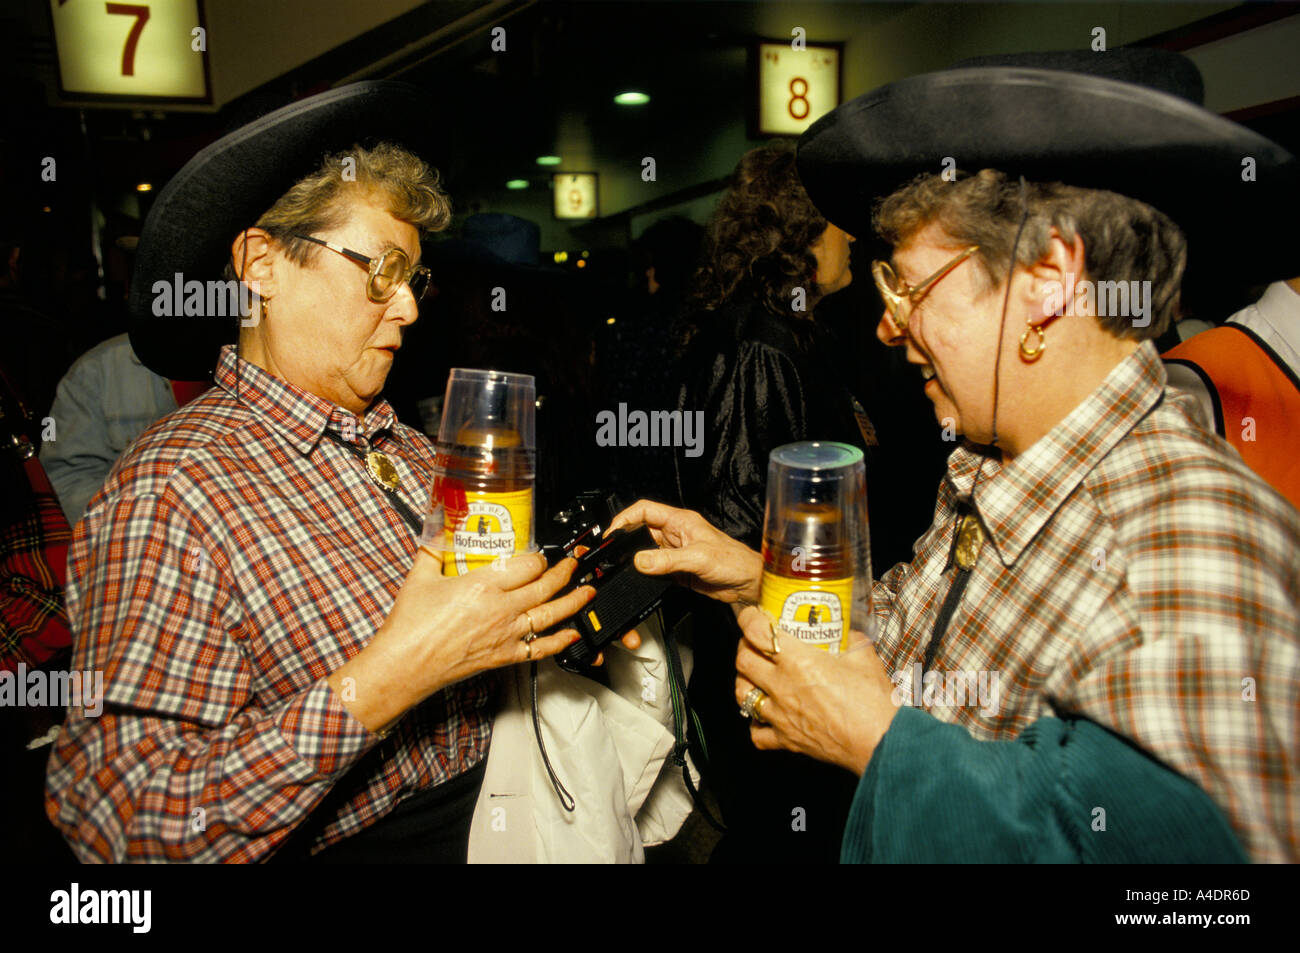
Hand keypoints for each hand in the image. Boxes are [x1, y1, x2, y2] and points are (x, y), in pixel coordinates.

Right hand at [328, 551, 593, 731]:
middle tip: (574, 564)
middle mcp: (501, 609)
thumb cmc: (410, 625)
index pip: (527, 565)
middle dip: (565, 573)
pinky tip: (572, 634)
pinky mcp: (504, 656)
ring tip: (588, 592)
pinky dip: (560, 641)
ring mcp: (506, 634)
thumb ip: (434, 548)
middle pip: (545, 587)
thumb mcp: (421, 576)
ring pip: (551, 616)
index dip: (539, 558)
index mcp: (483, 585)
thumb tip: (438, 525)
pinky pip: (540, 649)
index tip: (540, 555)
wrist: (404, 665)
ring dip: (573, 602)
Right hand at [608, 499, 762, 605]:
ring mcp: (675, 553)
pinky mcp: (677, 570)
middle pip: (641, 532)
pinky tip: (642, 581)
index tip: (613, 532)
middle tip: (614, 555)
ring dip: (637, 561)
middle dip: (627, 542)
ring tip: (626, 570)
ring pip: (646, 553)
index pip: (645, 510)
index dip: (626, 518)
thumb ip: (668, 560)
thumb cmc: (734, 561)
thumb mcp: (699, 557)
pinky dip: (646, 575)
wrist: (748, 584)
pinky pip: (654, 570)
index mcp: (680, 521)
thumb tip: (640, 561)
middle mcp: (676, 534)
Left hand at [732, 605, 898, 775]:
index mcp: (798, 661)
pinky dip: (757, 723)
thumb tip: (846, 633)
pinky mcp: (786, 740)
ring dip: (745, 680)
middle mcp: (782, 686)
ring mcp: (780, 715)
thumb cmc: (874, 702)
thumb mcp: (864, 657)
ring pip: (742, 694)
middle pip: (743, 660)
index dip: (750, 620)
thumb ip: (850, 639)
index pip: (757, 632)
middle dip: (745, 646)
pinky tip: (766, 715)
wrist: (881, 742)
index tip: (753, 616)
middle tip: (755, 642)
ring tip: (755, 675)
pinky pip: (757, 733)